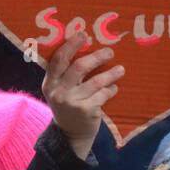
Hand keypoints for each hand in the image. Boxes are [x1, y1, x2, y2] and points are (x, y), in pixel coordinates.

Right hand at [41, 32, 123, 158]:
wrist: (70, 134)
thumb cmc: (68, 104)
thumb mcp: (59, 89)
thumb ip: (66, 72)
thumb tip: (85, 44)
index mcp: (50, 83)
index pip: (59, 59)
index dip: (72, 45)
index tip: (84, 34)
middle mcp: (59, 92)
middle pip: (79, 67)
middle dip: (97, 57)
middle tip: (110, 52)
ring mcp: (73, 103)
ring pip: (96, 81)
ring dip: (111, 73)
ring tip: (120, 69)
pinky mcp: (87, 111)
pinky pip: (103, 94)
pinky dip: (111, 90)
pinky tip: (113, 88)